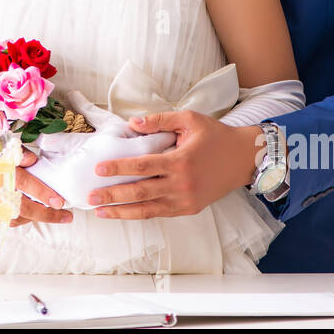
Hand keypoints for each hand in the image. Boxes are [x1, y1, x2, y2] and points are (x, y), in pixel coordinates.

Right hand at [0, 98, 71, 226]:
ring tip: (45, 214)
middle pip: (21, 208)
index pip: (25, 184)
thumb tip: (33, 160)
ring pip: (8, 218)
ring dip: (30, 218)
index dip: (44, 194)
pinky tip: (21, 213)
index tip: (60, 202)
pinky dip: (10, 217)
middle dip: (46, 214)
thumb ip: (14, 150)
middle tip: (64, 216)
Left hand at [87, 111, 261, 218]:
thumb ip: (159, 120)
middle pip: (140, 192)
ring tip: (101, 212)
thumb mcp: (189, 120)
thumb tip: (133, 123)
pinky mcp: (189, 209)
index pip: (142, 166)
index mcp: (180, 161)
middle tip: (90, 198)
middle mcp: (182, 184)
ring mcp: (186, 200)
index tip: (99, 170)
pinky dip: (140, 213)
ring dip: (122, 212)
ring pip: (148, 209)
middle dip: (113, 196)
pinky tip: (123, 212)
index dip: (119, 168)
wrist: (243, 159)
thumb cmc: (215, 136)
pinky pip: (160, 213)